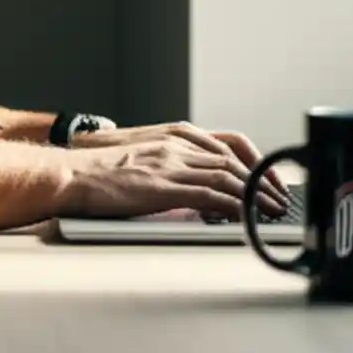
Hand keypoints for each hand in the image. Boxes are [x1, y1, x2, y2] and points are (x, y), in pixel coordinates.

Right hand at [71, 121, 289, 200]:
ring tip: (271, 212)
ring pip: (228, 176)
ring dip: (255, 196)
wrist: (73, 173)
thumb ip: (172, 168)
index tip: (268, 180)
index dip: (255, 162)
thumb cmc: (101, 172)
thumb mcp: (144, 160)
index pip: (229, 144)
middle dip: (262, 181)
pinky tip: (246, 217)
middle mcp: (178, 145)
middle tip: (279, 200)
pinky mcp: (165, 186)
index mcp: (174, 136)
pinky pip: (210, 194)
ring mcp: (172, 164)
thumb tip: (197, 192)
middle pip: (235, 160)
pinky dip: (234, 205)